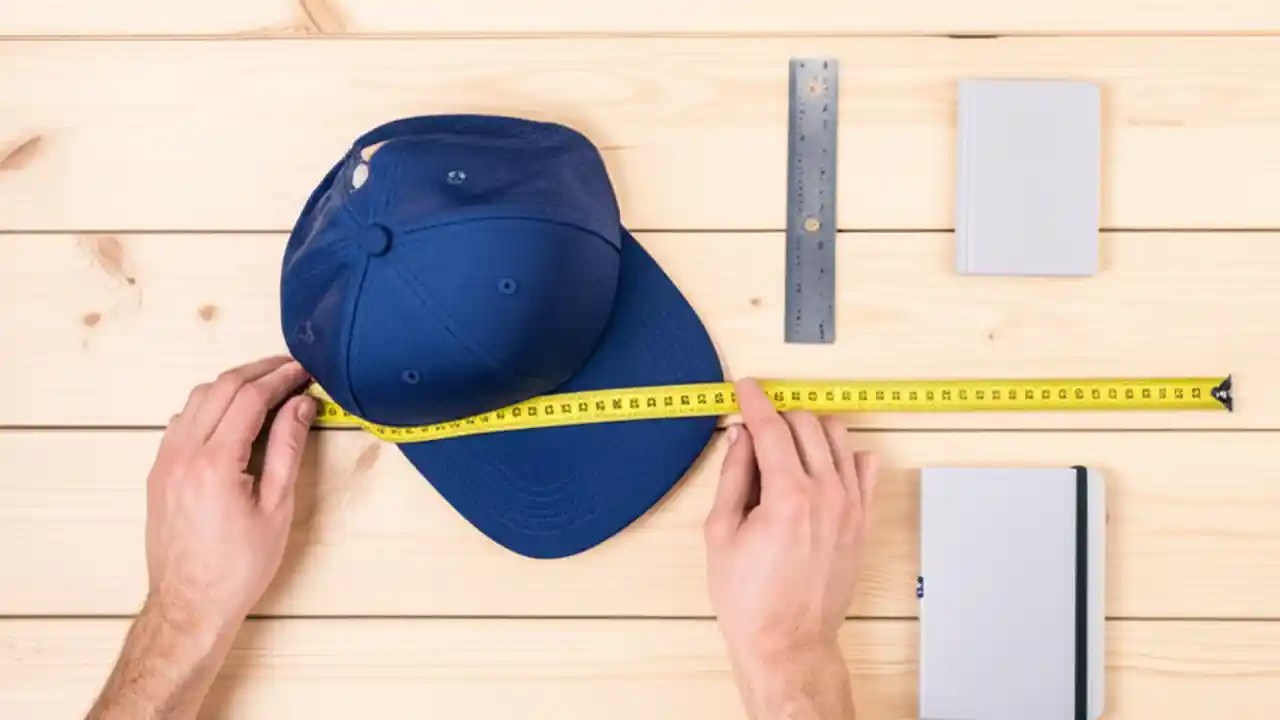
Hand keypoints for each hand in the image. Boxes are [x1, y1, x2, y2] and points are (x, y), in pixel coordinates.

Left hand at [145, 356, 315, 637]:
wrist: (190, 605)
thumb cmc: (239, 566)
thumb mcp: (277, 507)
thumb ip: (287, 449)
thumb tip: (301, 405)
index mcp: (215, 463)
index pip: (249, 397)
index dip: (281, 377)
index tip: (305, 370)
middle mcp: (183, 454)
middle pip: (220, 387)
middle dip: (258, 371)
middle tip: (290, 369)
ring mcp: (165, 462)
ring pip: (196, 399)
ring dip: (232, 385)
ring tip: (267, 388)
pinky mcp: (158, 472)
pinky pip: (182, 421)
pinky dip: (210, 406)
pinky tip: (234, 416)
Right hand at [704, 378, 877, 718]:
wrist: (787, 643)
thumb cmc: (749, 598)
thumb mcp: (721, 533)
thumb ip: (732, 476)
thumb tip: (740, 436)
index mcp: (787, 496)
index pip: (771, 427)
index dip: (754, 401)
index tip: (745, 387)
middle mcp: (827, 495)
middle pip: (805, 424)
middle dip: (776, 416)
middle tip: (754, 429)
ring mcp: (851, 507)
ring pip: (837, 437)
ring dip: (809, 430)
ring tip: (785, 448)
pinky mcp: (863, 520)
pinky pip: (864, 465)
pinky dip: (842, 455)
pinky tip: (820, 467)